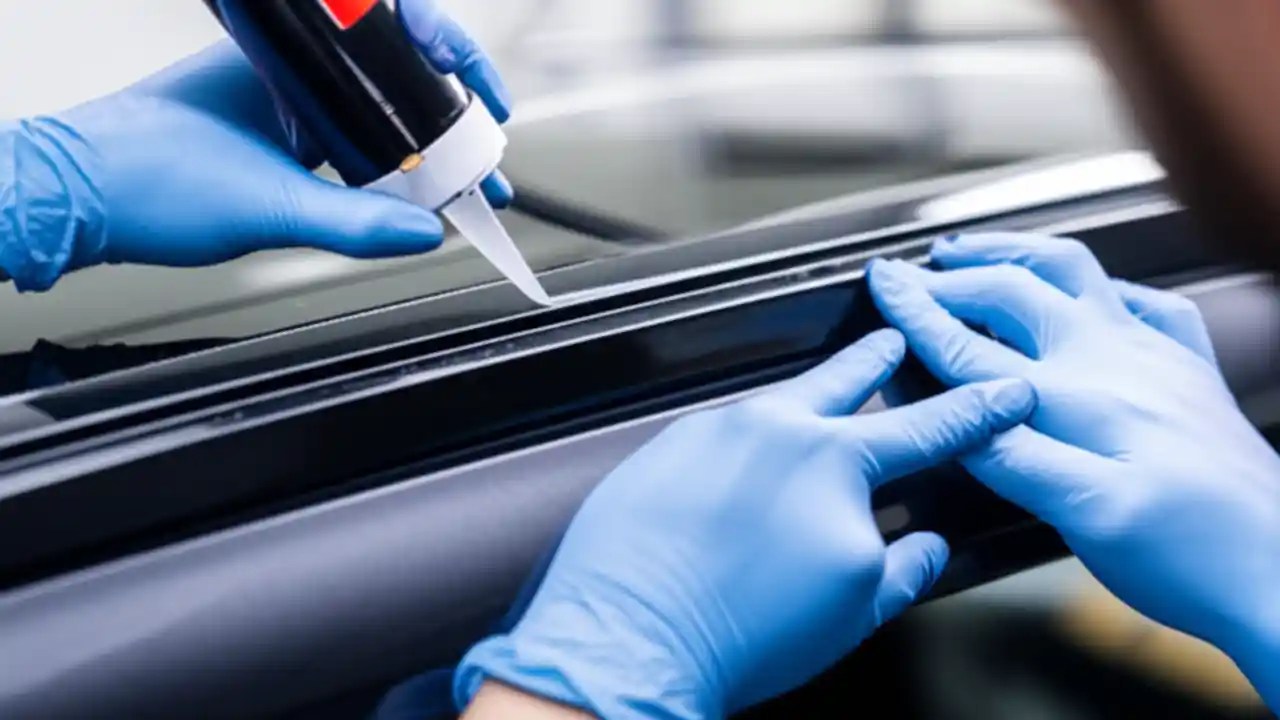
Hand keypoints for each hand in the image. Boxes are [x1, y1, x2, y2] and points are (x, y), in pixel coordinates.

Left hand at [0, 3, 511, 291]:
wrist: (71, 199)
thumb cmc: (143, 177)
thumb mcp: (270, 207)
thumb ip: (356, 223)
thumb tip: (424, 233)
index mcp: (295, 69)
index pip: (401, 71)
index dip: (457, 100)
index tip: (491, 135)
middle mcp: (290, 80)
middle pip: (393, 101)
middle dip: (446, 140)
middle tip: (483, 182)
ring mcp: (276, 107)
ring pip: (368, 125)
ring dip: (411, 159)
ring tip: (454, 194)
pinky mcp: (262, 136)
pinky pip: (338, 147)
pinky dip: (373, 171)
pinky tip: (394, 196)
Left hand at [453, 330, 1034, 717]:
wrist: (631, 638)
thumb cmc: (745, 631)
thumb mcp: (853, 607)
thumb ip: (902, 565)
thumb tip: (927, 545)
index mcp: (835, 460)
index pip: (925, 428)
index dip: (973, 410)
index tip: (1001, 392)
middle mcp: (774, 428)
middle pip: (842, 378)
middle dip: (875, 358)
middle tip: (894, 340)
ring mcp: (713, 431)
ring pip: (775, 401)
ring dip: (804, 398)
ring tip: (820, 399)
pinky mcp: (664, 447)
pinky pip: (720, 430)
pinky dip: (744, 440)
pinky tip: (743, 462)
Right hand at [869, 233, 1279, 704]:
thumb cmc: (1194, 553)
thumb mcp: (1089, 516)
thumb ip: (1015, 457)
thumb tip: (958, 417)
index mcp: (1078, 397)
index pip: (973, 344)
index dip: (918, 312)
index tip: (882, 284)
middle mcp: (1116, 361)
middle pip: (1016, 292)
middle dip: (954, 274)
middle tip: (911, 270)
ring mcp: (1157, 359)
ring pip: (1076, 276)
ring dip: (1017, 256)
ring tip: (978, 252)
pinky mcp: (1189, 373)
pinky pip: (1144, 304)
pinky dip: (1103, 288)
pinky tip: (1095, 296)